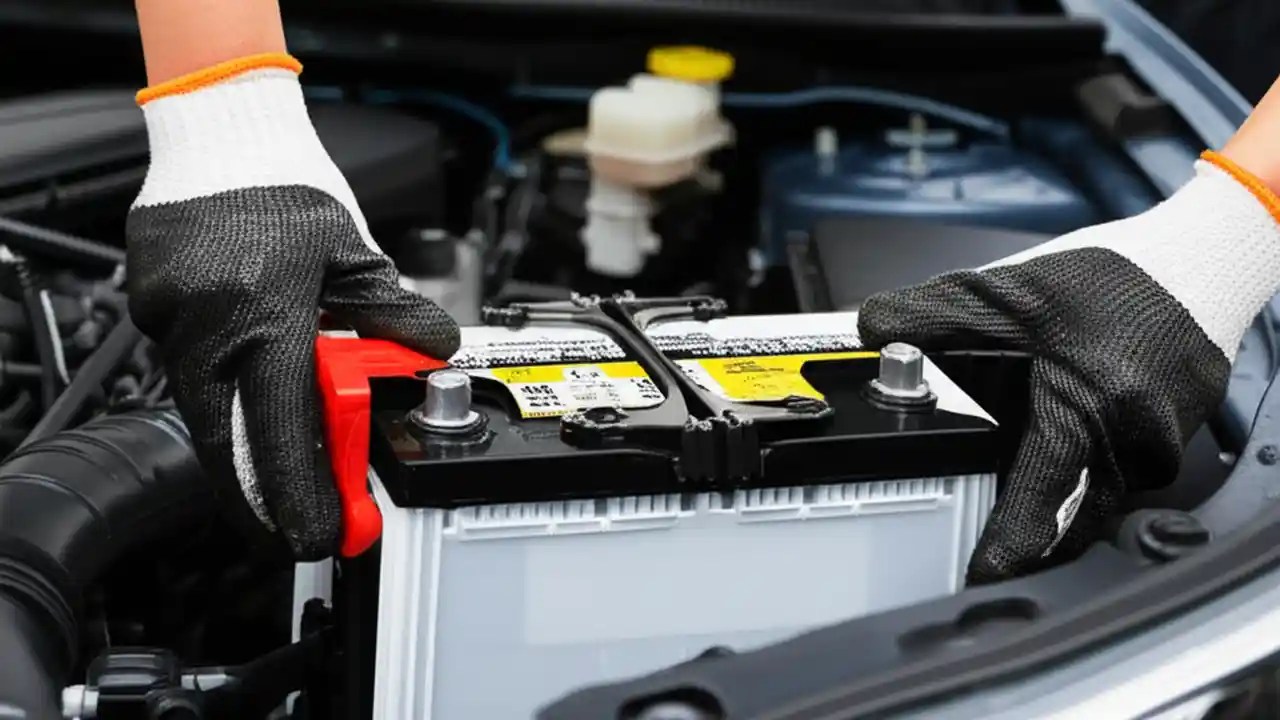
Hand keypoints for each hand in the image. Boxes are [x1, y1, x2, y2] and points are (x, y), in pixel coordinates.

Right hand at [126, 55, 459, 559]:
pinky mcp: (154, 313)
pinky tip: (255, 417)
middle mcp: (207, 325)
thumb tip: (436, 354)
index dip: (300, 491)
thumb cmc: (289, 185)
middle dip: (263, 499)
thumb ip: (393, 315)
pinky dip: (227, 405)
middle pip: (230, 444)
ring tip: (285, 485)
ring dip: (247, 455)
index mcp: (264, 312)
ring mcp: (171, 321)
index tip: (318, 534)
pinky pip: (191, 378)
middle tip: (294, 534)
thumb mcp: (356, 252)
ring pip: (207, 416)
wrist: (221, 132)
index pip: (283, 427)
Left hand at [858, 152, 1279, 583]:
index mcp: (1091, 402)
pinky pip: (1114, 484)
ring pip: (1094, 505)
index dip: (1010, 541)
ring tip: (1012, 510)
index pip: (1040, 492)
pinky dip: (1078, 481)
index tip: (983, 572)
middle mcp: (1135, 438)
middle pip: (1070, 515)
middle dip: (1026, 536)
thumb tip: (872, 330)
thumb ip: (933, 314)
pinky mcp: (1168, 451)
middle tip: (986, 551)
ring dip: (1051, 509)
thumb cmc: (1109, 280)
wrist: (1195, 267)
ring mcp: (1159, 450)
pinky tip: (1053, 463)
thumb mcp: (1008, 290)